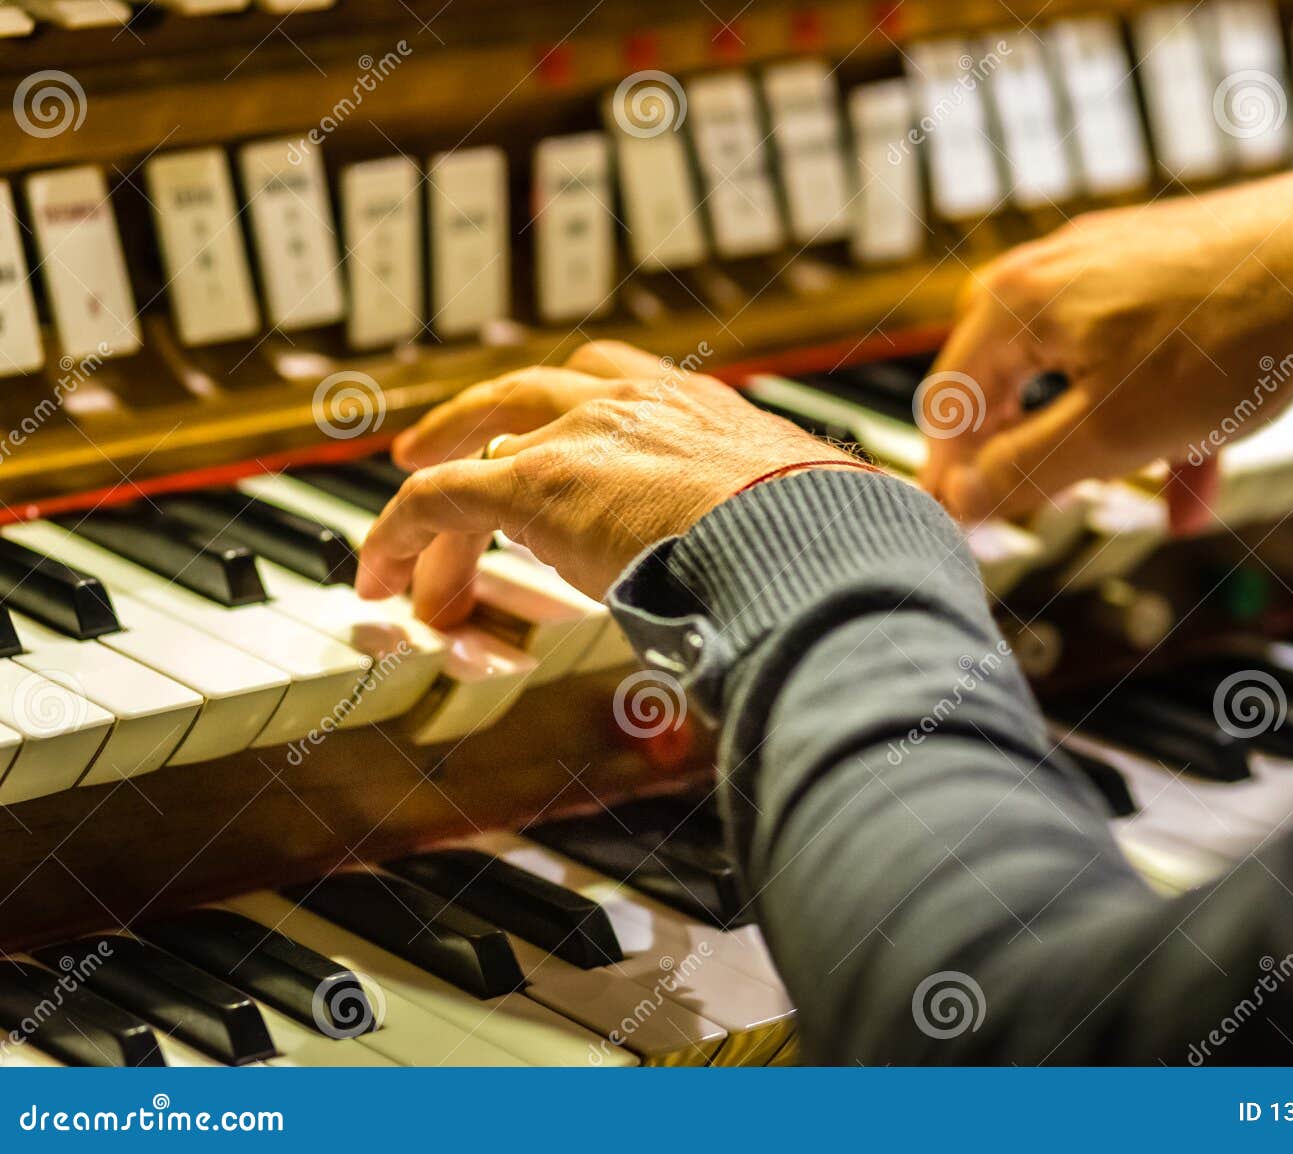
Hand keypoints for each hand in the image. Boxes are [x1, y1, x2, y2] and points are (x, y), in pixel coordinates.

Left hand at [356, 341, 860, 617]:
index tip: (552, 444)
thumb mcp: (813, 522)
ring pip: (479, 442)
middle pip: (534, 392)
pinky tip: (383, 577)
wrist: (814, 540)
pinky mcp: (535, 484)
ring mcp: (585, 436)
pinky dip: (401, 536)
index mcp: (705, 411)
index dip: (573, 410)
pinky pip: (437, 501)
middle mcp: (639, 405)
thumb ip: (798, 534)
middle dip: (481, 420)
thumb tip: (860, 578)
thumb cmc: (834, 546)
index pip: (618, 387)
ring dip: (438, 489)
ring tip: (400, 545)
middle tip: (442, 449)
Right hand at [919, 168, 1292, 528]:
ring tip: (1115, 500)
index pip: (949, 403)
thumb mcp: (1111, 431)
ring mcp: (1112, 264)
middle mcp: (1052, 272)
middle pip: (1008, 385)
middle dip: (1021, 456)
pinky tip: (1193, 491)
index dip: (950, 475)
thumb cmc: (1225, 339)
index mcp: (1016, 304)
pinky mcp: (1168, 270)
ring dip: (1096, 448)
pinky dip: (1156, 422)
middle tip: (1025, 513)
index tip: (957, 527)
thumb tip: (961, 500)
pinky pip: (1140, 359)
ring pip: (1080, 376)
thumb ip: (1024, 471)